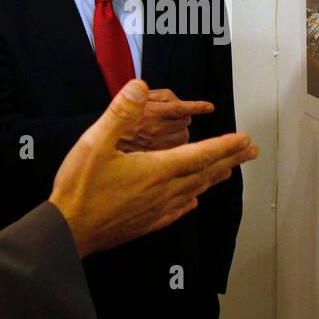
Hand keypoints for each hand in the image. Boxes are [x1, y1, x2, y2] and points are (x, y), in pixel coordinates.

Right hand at [51, 79, 256, 257]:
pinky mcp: (146, 223)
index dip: (225, 145)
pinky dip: (190, 201)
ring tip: (228, 171)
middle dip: (230, 160)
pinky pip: (177, 210)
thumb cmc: (80, 188)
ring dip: (214, 178)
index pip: (200, 154)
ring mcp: (156, 210)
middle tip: (251, 152)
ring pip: (194, 191)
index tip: (245, 139)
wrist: (67, 231)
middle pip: (204, 173)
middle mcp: (163, 191)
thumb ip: (120, 113)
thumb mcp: (95, 142)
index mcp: (156, 169)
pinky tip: (192, 201)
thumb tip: (139, 87)